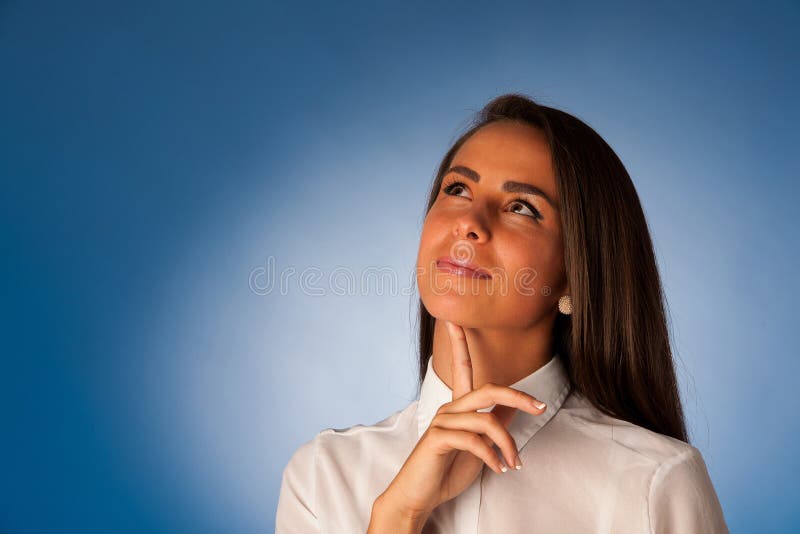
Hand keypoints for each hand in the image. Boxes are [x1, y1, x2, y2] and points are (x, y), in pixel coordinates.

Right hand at [378, 320, 547, 520]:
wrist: (419, 496)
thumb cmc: (446, 470)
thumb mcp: (478, 447)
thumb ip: (493, 424)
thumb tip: (515, 407)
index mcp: (457, 407)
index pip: (461, 367)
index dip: (459, 342)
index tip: (455, 319)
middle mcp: (449, 409)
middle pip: (488, 389)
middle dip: (518, 396)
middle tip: (541, 408)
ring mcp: (442, 422)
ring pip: (487, 420)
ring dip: (507, 444)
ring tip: (514, 463)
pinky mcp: (437, 438)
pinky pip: (474, 440)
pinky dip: (492, 456)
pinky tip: (498, 469)